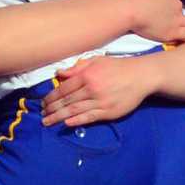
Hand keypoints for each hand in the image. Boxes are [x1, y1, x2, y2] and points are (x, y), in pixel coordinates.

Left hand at [42, 55, 157, 126]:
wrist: (142, 76)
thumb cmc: (118, 67)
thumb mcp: (96, 61)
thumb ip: (77, 67)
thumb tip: (59, 74)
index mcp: (86, 75)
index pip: (63, 89)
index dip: (51, 97)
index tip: (43, 103)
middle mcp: (91, 89)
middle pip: (66, 101)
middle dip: (52, 109)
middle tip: (42, 115)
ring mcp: (100, 101)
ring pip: (75, 111)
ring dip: (58, 117)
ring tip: (48, 122)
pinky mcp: (109, 111)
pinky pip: (90, 117)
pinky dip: (77, 121)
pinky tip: (67, 124)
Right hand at [125, 0, 184, 43]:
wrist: (129, 8)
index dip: (167, 4)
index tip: (159, 9)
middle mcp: (176, 3)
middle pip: (181, 9)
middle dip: (176, 14)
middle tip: (167, 20)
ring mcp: (177, 18)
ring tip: (184, 31)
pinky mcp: (173, 31)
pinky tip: (182, 39)